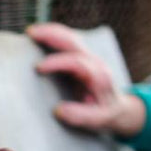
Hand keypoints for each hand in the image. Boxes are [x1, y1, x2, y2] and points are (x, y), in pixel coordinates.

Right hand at [26, 23, 145, 137]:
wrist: (119, 108)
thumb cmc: (106, 113)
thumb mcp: (99, 119)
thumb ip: (81, 116)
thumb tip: (58, 109)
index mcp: (98, 76)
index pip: (76, 62)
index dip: (57, 62)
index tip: (38, 68)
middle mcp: (94, 62)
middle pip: (74, 42)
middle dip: (52, 35)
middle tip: (31, 33)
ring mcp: (89, 57)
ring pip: (70, 38)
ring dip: (51, 31)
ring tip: (31, 31)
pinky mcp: (82, 57)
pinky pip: (68, 41)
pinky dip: (53, 35)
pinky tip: (39, 35)